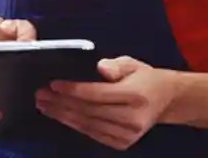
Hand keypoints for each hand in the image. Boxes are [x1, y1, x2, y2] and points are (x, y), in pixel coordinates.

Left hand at [35, 56, 177, 150]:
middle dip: (61, 103)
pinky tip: (61, 116)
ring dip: (62, 115)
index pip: (95, 94)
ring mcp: (127, 134)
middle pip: (88, 111)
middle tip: (41, 95)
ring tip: (45, 105)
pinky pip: (92, 134)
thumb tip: (101, 69)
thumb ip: (116, 65)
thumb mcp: (133, 64)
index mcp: (134, 95)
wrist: (166, 100)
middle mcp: (131, 118)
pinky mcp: (122, 143)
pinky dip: (74, 125)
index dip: (72, 90)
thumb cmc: (145, 78)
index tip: (53, 84)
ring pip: (87, 125)